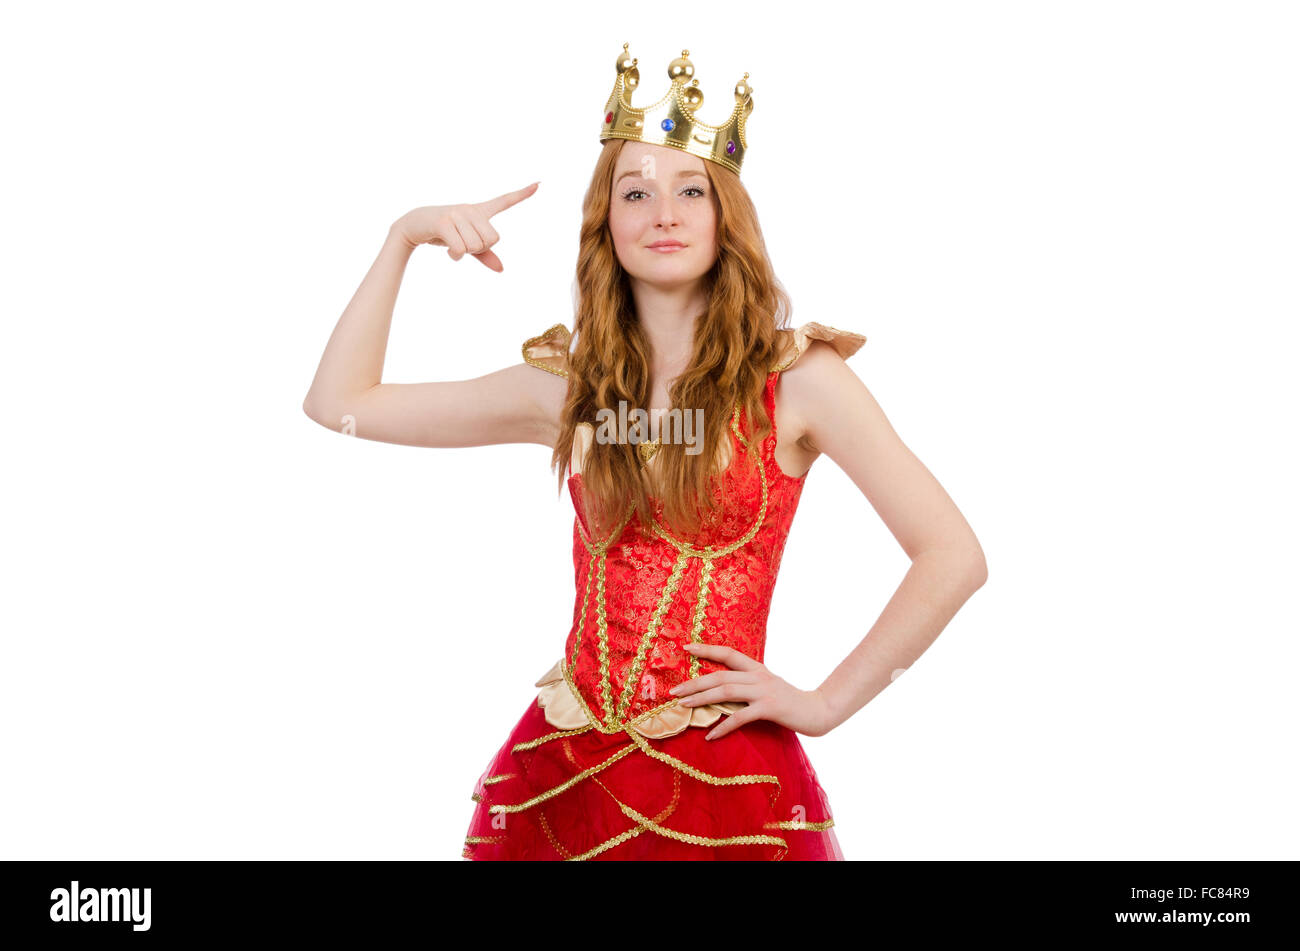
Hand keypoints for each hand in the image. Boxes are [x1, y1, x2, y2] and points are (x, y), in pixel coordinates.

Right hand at [392, 182, 538, 270]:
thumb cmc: (443, 233)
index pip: (504, 201)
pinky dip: (456, 256)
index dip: (522, 194)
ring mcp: (457, 214)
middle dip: (478, 249)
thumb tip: (502, 269)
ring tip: (452, 243)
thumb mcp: (466, 244)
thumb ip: (485, 255)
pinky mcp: (444, 222)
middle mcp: (471, 209)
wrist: (414, 225)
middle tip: (462, 243)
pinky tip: (447, 249)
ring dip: (464, 253)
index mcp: (479, 212)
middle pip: (492, 239)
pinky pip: (460, 249)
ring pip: (476, 246)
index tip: (539, 184)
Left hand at [667, 642, 833, 739]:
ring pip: (725, 691)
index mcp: (756, 668)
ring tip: (683, 706)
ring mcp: (763, 692)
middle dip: (694, 683)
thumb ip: (747, 684)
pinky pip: (740, 717)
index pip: (727, 653)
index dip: (706, 649)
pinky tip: (710, 736)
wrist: (817, 711)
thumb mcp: (767, 686)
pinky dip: (723, 727)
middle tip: (674, 691)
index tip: (685, 647)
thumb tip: (719, 690)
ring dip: (701, 699)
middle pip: (719, 675)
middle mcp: (757, 676)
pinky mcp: (769, 708)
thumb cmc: (789, 701)